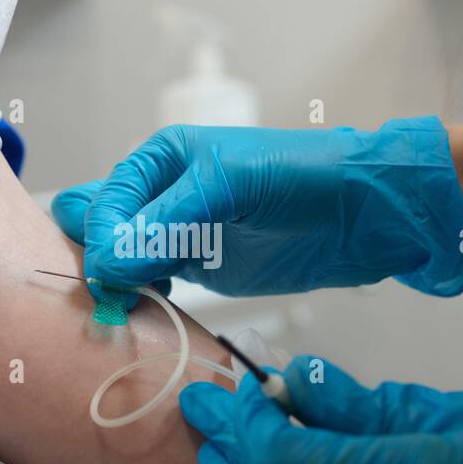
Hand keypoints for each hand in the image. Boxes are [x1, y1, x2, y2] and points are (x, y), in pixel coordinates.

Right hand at [51, 117, 462, 298]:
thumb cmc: (302, 179)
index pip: (102, 200)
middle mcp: (162, 193)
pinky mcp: (198, 266)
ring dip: (117, 284)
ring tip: (133, 305)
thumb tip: (107, 260)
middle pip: (100, 228)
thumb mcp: (228, 186)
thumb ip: (166, 222)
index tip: (114, 275)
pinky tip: (156, 304)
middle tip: (116, 296)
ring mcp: (178, 232)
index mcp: (161, 158)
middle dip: (100, 261)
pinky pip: (149, 281)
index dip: (103, 238)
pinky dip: (142, 295)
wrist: (363, 215)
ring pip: (119, 259)